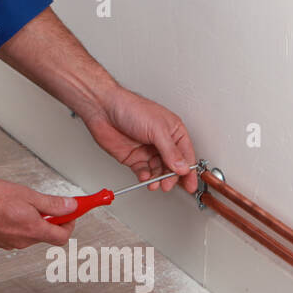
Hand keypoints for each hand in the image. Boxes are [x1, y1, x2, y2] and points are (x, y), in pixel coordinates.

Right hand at [0, 178, 77, 249]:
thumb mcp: (25, 194)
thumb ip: (51, 203)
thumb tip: (70, 206)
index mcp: (32, 229)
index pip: (62, 236)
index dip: (70, 223)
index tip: (72, 212)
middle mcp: (23, 241)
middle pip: (46, 235)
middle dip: (50, 219)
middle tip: (46, 204)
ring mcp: (10, 243)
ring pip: (30, 234)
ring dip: (32, 221)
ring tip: (20, 203)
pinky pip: (16, 234)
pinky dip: (18, 224)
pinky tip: (8, 210)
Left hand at [80, 87, 198, 193]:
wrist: (103, 109)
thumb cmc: (130, 108)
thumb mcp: (157, 129)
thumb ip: (170, 151)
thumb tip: (182, 167)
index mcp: (173, 131)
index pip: (186, 154)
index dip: (189, 170)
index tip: (190, 184)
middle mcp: (161, 142)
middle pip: (173, 166)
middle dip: (171, 177)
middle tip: (168, 185)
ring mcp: (147, 150)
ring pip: (158, 171)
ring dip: (158, 179)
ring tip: (155, 184)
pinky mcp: (133, 157)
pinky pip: (143, 172)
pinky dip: (145, 177)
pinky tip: (144, 177)